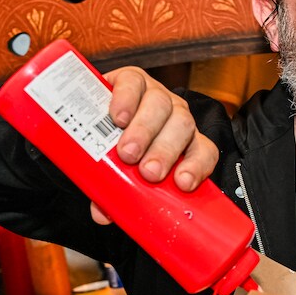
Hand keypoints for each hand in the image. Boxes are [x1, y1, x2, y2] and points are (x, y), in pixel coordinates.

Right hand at [89, 67, 218, 223]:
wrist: (91, 114)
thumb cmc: (115, 151)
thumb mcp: (120, 176)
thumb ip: (115, 195)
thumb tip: (101, 215)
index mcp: (184, 142)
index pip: (204, 152)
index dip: (197, 166)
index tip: (182, 183)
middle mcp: (175, 116)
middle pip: (182, 127)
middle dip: (166, 151)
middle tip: (147, 172)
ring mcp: (155, 94)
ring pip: (161, 106)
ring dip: (145, 130)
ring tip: (126, 152)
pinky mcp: (132, 79)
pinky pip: (135, 84)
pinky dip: (126, 99)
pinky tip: (117, 116)